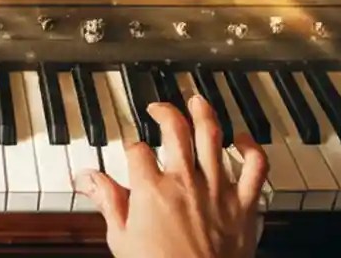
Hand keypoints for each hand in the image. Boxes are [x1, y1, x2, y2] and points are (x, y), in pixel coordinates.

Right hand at [74, 95, 267, 257]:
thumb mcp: (122, 239)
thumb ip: (107, 201)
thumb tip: (85, 178)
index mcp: (152, 190)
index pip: (137, 150)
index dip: (131, 145)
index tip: (130, 148)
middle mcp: (185, 182)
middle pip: (175, 130)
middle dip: (164, 112)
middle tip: (159, 108)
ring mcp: (217, 190)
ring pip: (213, 136)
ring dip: (204, 113)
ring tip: (197, 100)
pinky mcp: (244, 204)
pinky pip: (255, 167)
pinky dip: (251, 148)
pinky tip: (243, 139)